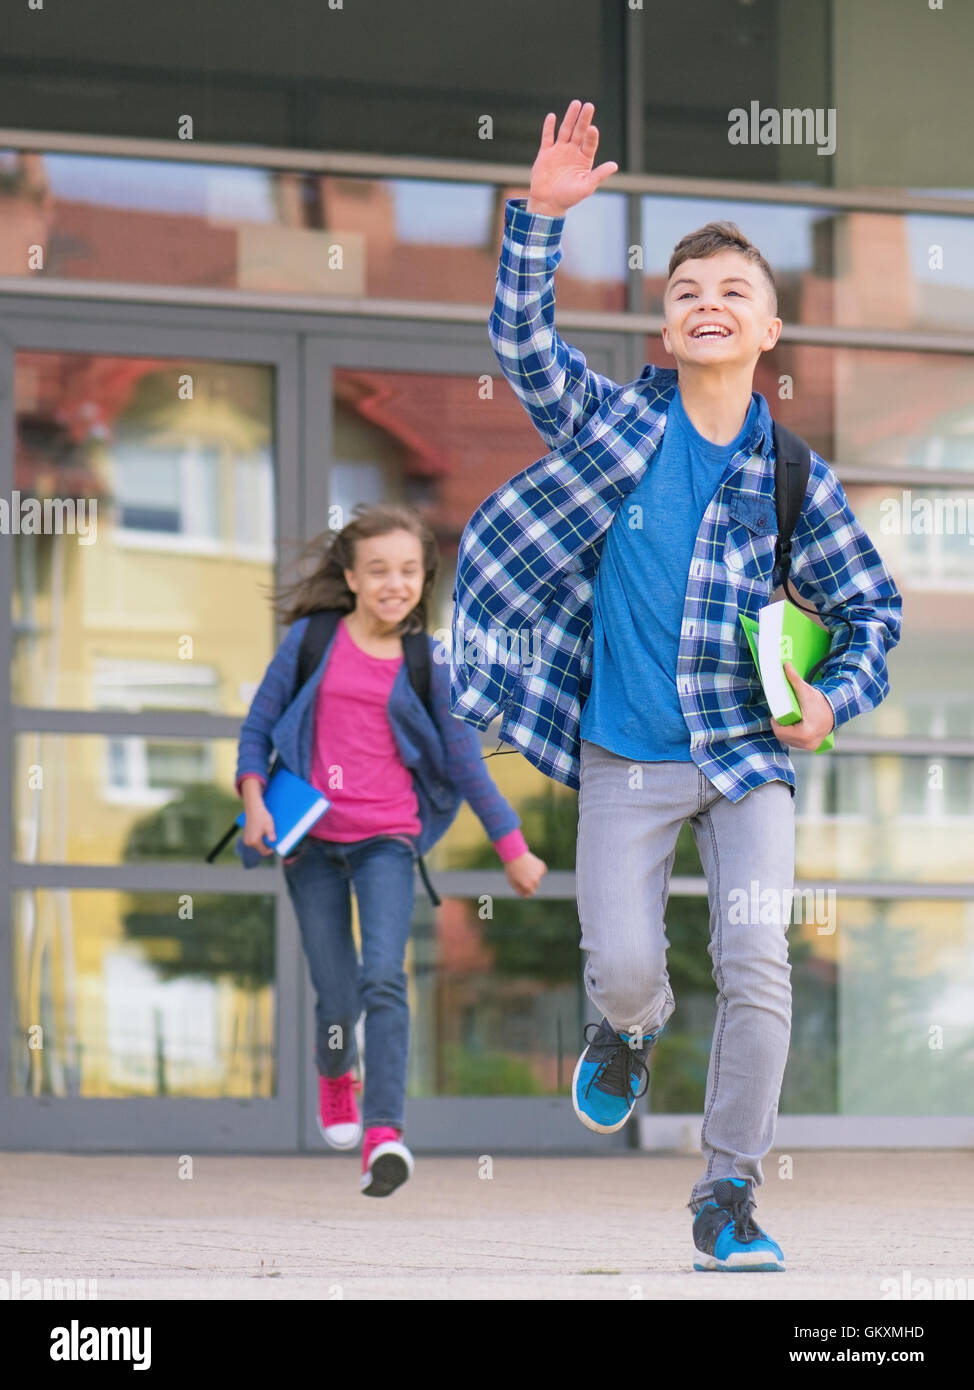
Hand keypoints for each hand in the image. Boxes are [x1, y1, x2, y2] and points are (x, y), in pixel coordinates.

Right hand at [242, 799, 276, 855]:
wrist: (253, 808)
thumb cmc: (262, 816)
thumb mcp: (269, 826)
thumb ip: (271, 835)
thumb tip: (273, 841)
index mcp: (254, 841)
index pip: (264, 852)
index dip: (270, 851)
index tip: (275, 846)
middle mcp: (248, 842)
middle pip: (260, 849)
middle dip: (266, 845)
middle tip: (271, 838)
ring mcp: (246, 839)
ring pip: (257, 845)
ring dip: (262, 842)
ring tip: (266, 833)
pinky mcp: (246, 836)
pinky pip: (254, 841)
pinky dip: (258, 839)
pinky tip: (261, 832)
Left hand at [503, 850, 547, 897]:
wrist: (514, 854)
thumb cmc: (512, 869)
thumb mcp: (512, 882)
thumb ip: (520, 890)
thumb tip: (527, 895)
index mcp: (528, 886)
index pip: (530, 893)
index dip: (525, 890)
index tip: (521, 885)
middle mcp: (535, 880)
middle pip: (535, 886)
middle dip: (530, 883)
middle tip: (522, 875)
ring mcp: (539, 873)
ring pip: (538, 878)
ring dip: (533, 876)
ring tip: (525, 869)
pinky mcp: (542, 866)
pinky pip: (541, 871)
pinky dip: (537, 870)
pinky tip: (530, 865)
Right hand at [526, 100, 617, 216]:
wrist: (548, 203)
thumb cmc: (569, 197)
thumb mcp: (586, 187)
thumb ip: (599, 175)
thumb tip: (614, 165)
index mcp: (584, 159)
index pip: (590, 143)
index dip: (592, 136)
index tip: (593, 129)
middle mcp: (573, 152)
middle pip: (579, 132)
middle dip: (583, 120)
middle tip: (589, 106)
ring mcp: (559, 151)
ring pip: (565, 130)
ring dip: (570, 118)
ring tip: (576, 104)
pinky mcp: (545, 153)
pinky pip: (547, 137)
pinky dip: (549, 127)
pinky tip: (552, 116)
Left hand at [771, 661, 835, 749]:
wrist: (836, 710)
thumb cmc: (819, 701)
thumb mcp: (805, 690)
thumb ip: (794, 678)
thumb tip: (785, 665)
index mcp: (805, 732)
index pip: (780, 731)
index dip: (775, 723)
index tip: (775, 715)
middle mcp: (808, 743)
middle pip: (783, 737)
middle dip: (780, 727)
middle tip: (781, 717)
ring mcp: (811, 746)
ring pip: (789, 741)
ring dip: (785, 732)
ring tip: (787, 721)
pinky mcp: (812, 747)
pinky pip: (796, 743)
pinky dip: (792, 736)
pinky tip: (793, 728)